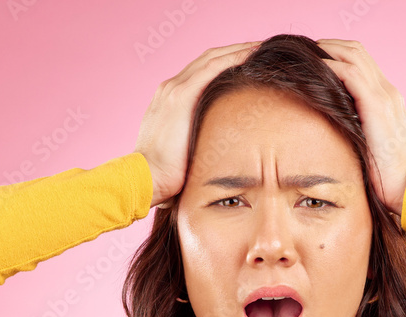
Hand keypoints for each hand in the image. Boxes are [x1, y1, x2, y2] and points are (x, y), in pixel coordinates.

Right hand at [133, 41, 260, 209]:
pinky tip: (251, 55)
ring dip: (238, 51)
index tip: (247, 63)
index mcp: (169, 101)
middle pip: (207, 60)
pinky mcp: (181, 96)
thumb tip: (214, 162)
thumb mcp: (180, 155)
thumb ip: (195, 147)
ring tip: (261, 48)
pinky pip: (212, 68)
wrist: (144, 178)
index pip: (200, 73)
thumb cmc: (162, 176)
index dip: (224, 64)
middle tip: (260, 50)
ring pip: (212, 59)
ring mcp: (174, 90)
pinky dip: (233, 58)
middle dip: (234, 52)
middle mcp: (170, 89)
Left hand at [316, 39, 405, 216]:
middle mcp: (388, 92)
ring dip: (327, 51)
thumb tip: (333, 130)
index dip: (338, 54)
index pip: (362, 62)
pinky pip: (351, 74)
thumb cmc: (386, 174)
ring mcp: (384, 96)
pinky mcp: (377, 106)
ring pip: (353, 55)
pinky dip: (331, 66)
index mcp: (387, 99)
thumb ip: (357, 129)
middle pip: (357, 51)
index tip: (315, 59)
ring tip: (306, 54)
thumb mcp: (370, 145)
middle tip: (306, 50)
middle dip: (329, 46)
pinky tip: (315, 68)